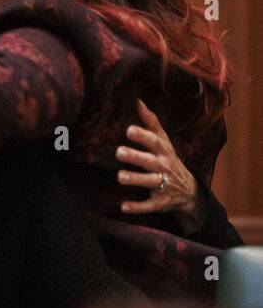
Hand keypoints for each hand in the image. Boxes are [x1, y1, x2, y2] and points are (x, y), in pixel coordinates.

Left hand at [116, 99, 200, 232]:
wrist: (189, 191)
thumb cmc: (169, 160)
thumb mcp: (164, 141)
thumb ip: (151, 123)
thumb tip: (137, 101)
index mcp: (164, 152)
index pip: (155, 142)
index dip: (143, 136)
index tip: (129, 130)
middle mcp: (164, 167)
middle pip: (150, 161)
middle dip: (136, 156)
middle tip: (119, 152)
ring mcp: (163, 185)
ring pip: (149, 182)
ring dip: (135, 179)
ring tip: (120, 177)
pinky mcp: (160, 202)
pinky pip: (149, 205)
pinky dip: (137, 207)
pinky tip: (123, 206)